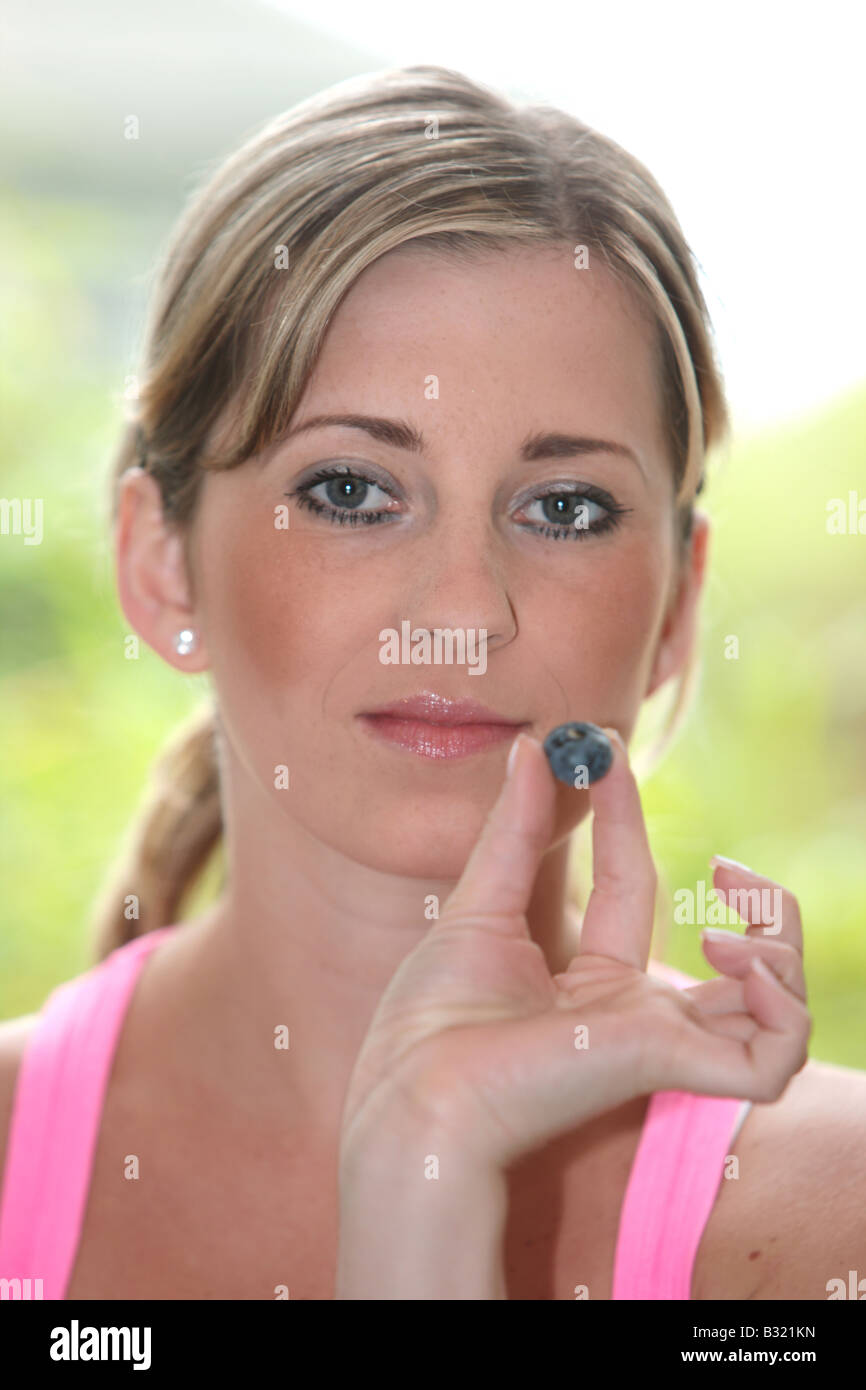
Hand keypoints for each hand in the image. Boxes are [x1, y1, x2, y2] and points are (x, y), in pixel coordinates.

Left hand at [338, 730, 810, 1170]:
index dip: (626, 814)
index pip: (634, 884)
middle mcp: (637, 1011)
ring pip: (779, 1008)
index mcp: (591, 980)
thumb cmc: (435, 1017)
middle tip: (728, 864)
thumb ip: (514, 828)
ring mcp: (660, 1039)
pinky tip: (742, 967)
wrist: (417, 1086)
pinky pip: (776, 1057)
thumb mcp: (480, 903)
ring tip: (726, 935)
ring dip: (783, 951)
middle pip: (744, 962)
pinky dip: (786, 1009)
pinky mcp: (671, 1065)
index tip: (604, 747)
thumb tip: (531, 747)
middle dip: (765, 905)